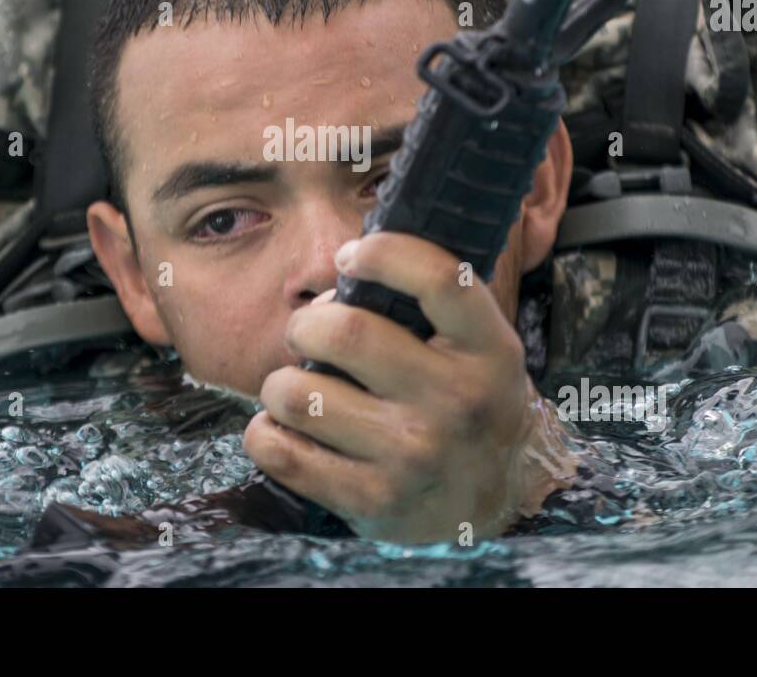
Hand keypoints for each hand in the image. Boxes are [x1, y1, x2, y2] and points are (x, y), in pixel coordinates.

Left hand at [243, 232, 568, 543]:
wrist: (492, 504)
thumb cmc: (467, 404)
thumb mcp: (477, 348)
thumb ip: (427, 304)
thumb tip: (342, 266)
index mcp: (488, 350)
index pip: (437, 277)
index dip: (381, 252)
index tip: (350, 257)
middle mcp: (457, 401)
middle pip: (344, 331)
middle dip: (304, 324)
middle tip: (307, 333)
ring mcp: (413, 454)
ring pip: (298, 393)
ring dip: (280, 384)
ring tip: (297, 389)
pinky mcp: (372, 500)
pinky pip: (280, 451)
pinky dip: (265, 433)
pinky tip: (286, 429)